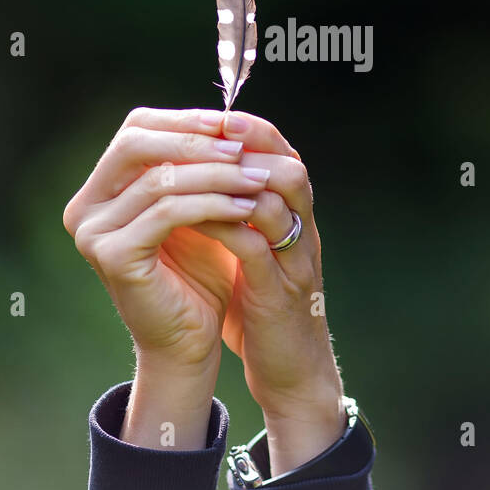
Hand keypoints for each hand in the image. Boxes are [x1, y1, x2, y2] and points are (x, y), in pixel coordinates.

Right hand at [62, 106, 267, 447]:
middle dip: (196, 140)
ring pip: (159, 179)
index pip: (136, 129)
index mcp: (99, 188)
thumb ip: (198, 166)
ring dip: (215, 173)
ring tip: (256, 176)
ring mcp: (91, 232)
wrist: (190, 342)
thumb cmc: (199, 273)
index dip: (186, 121)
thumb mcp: (199, 208)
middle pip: (137, 143)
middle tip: (243, 147)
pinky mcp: (111, 256)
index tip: (234, 123)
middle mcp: (84, 206)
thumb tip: (230, 116)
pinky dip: (210, 203)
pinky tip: (244, 204)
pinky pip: (167, 213)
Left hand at [191, 110, 345, 474]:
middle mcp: (304, 232)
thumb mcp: (248, 250)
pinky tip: (187, 219)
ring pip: (281, 201)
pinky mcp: (279, 295)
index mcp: (296, 218)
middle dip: (245, 147)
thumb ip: (229, 211)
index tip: (206, 117)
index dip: (248, 129)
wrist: (289, 372)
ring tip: (188, 173)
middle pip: (289, 167)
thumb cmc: (261, 307)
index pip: (282, 152)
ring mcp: (296, 262)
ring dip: (232, 182)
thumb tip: (186, 170)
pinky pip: (255, 248)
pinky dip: (223, 226)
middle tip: (199, 138)